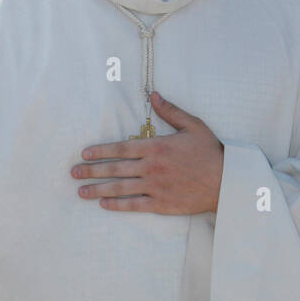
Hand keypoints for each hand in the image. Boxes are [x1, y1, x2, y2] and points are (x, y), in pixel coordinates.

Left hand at [71, 91, 223, 213]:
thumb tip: (154, 95)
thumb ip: (170, 111)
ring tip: (81, 191)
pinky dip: (118, 205)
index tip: (84, 154)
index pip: (121, 148)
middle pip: (115, 169)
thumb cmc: (210, 152)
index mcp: (156, 147)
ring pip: (120, 188)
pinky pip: (134, 205)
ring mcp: (155, 187)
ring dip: (98, 190)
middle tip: (73, 173)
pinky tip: (104, 205)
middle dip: (91, 171)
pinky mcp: (161, 204)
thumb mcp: (193, 125)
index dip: (100, 151)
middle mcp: (151, 167)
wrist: (226, 182)